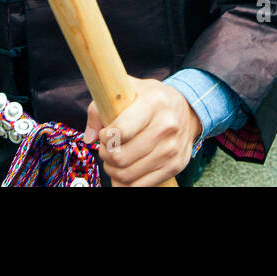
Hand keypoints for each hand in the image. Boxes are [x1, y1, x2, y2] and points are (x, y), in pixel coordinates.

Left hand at [83, 77, 200, 186]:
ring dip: (114, 170)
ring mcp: (172, 148)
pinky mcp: (176, 165)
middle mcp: (167, 125)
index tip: (105, 133)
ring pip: (127, 174)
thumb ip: (100, 107)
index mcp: (154, 102)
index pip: (120, 131)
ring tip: (115, 157)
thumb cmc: (150, 100)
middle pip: (120, 157)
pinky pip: (140, 185)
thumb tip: (89, 138)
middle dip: (106, 155)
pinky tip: (126, 168)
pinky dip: (126, 182)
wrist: (187, 111)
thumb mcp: (128, 90)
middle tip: (107, 148)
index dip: (105, 136)